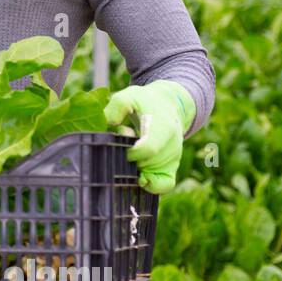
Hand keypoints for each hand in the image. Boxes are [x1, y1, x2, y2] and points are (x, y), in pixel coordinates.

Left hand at [103, 80, 195, 194]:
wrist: (168, 106)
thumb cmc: (145, 102)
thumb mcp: (130, 95)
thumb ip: (117, 106)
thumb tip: (108, 123)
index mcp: (163, 127)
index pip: (149, 148)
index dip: (131, 152)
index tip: (122, 144)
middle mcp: (172, 144)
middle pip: (148, 164)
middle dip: (130, 158)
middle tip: (127, 144)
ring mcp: (173, 157)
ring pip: (154, 175)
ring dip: (137, 167)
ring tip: (135, 150)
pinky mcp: (172, 166)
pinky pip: (165, 185)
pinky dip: (151, 186)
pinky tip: (139, 176)